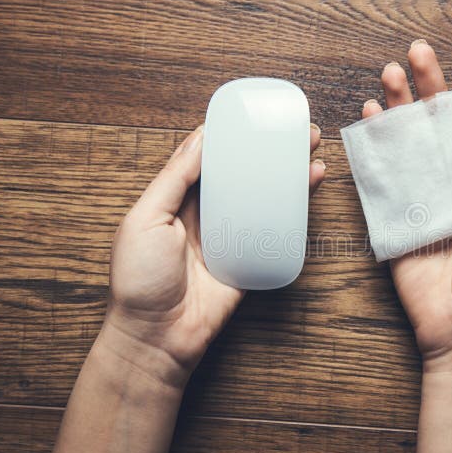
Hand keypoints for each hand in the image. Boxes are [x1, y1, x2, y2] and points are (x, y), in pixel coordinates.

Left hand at [103, 124, 325, 386]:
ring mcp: (231, 236)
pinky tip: (309, 189)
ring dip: (287, 173)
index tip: (253, 116)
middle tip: (294, 130)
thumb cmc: (140, 280)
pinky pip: (274, 230)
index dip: (230, 136)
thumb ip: (173, 179)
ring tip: (311, 150)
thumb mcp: (144, 219)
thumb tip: (198, 139)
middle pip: (242, 173)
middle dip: (268, 150)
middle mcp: (206, 214)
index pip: (207, 158)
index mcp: (176, 200)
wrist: (158, 336)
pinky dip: (294, 209)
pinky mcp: (250, 259)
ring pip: (263, 197)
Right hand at [362, 39, 451, 368]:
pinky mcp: (397, 213)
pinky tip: (371, 117)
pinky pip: (384, 172)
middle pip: (442, 121)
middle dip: (431, 82)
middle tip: (418, 51)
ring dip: (399, 103)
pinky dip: (376, 144)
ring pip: (410, 139)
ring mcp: (425, 194)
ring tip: (390, 72)